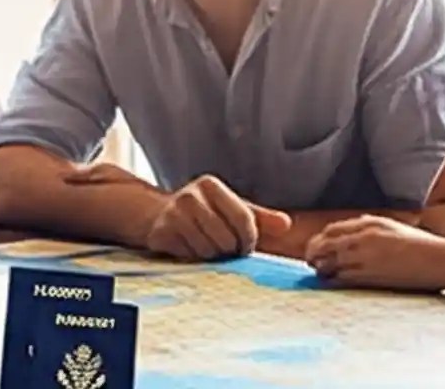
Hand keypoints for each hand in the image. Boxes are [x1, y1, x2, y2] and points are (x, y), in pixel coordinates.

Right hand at [137, 174, 291, 260]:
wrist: (158, 215)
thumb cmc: (204, 213)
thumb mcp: (233, 209)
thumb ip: (261, 217)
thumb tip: (286, 224)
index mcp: (210, 185)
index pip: (243, 217)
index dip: (249, 238)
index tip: (246, 246)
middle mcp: (190, 196)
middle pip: (226, 237)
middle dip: (230, 250)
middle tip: (225, 248)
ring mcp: (173, 214)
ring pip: (208, 250)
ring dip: (212, 256)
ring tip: (208, 246)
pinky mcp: (161, 232)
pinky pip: (189, 256)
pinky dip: (195, 258)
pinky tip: (191, 248)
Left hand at [304, 215, 444, 290]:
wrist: (438, 261)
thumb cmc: (418, 244)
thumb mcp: (390, 226)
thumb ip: (366, 227)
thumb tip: (345, 233)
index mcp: (368, 224)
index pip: (331, 230)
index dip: (320, 239)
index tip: (316, 246)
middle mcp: (363, 239)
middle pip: (325, 245)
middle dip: (313, 253)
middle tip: (310, 260)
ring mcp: (366, 258)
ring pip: (330, 263)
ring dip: (321, 267)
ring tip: (318, 271)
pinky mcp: (370, 277)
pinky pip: (342, 279)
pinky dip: (332, 279)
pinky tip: (330, 281)